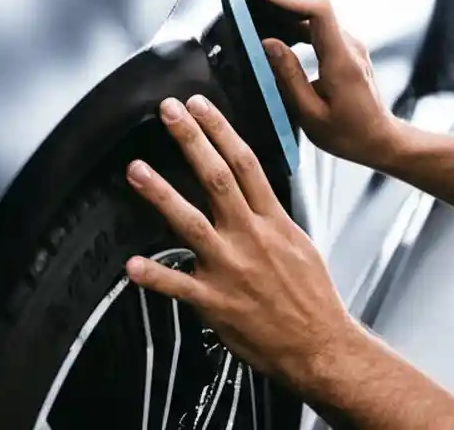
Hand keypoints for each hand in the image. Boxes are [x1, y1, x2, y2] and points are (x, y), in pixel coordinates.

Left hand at [124, 95, 363, 395]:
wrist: (322, 347)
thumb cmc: (311, 299)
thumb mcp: (299, 243)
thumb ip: (269, 215)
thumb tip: (252, 190)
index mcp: (273, 221)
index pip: (245, 162)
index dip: (220, 130)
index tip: (201, 106)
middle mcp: (251, 237)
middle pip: (217, 177)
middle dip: (191, 140)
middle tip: (169, 112)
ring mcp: (232, 268)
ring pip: (190, 222)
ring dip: (160, 193)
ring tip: (136, 170)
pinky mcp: (216, 302)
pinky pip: (178, 285)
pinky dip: (154, 275)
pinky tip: (132, 264)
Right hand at [243, 0, 407, 169]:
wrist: (380, 140)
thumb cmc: (348, 134)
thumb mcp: (311, 114)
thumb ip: (289, 77)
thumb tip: (268, 44)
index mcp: (341, 60)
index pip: (318, 11)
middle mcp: (349, 45)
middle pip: (314, 6)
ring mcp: (349, 45)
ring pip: (315, 15)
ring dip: (284, 9)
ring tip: (253, 8)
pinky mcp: (344, 50)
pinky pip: (318, 27)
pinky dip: (294, 23)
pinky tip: (275, 30)